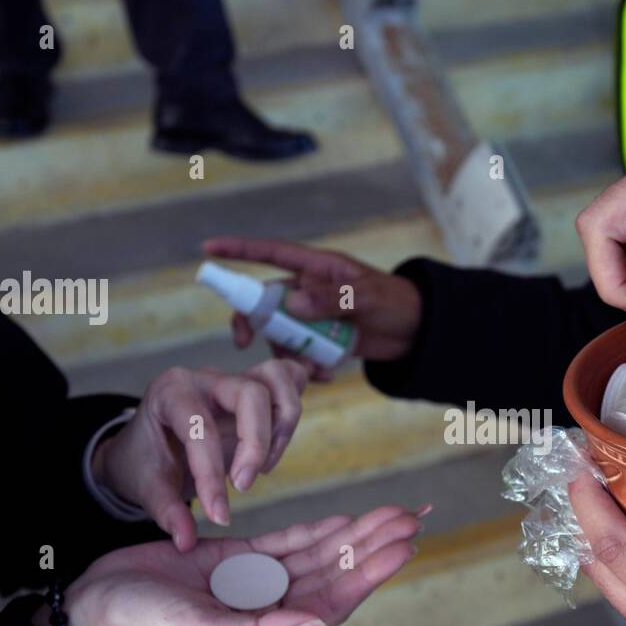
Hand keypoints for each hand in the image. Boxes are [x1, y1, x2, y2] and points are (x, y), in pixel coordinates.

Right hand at [44, 504, 423, 625]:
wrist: (97, 607)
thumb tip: (317, 622)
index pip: (335, 599)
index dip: (371, 572)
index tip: (404, 545)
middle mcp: (269, 608)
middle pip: (336, 573)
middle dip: (374, 545)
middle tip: (413, 517)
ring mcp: (253, 584)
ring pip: (317, 555)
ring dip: (353, 534)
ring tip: (391, 512)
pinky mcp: (234, 561)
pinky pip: (286, 544)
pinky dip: (315, 531)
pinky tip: (342, 519)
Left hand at [93, 359, 308, 549]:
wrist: (147, 445)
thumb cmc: (146, 462)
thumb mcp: (147, 488)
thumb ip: (167, 512)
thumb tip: (187, 541)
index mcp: (170, 393)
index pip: (202, 429)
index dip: (212, 476)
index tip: (219, 516)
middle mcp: (205, 379)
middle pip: (251, 394)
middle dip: (255, 445)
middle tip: (243, 487)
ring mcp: (233, 379)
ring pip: (277, 380)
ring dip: (280, 429)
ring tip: (262, 468)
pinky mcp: (254, 386)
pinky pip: (288, 380)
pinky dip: (289, 410)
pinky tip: (273, 446)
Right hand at [202, 237, 422, 374]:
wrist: (418, 333)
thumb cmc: (397, 302)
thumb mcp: (366, 298)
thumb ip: (330, 299)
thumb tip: (291, 304)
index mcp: (316, 268)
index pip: (271, 253)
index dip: (238, 250)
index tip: (208, 249)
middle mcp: (308, 290)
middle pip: (265, 303)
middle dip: (253, 323)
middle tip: (245, 343)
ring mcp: (312, 317)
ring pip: (280, 335)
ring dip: (287, 355)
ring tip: (312, 370)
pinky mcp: (320, 342)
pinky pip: (299, 355)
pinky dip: (306, 369)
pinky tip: (325, 377)